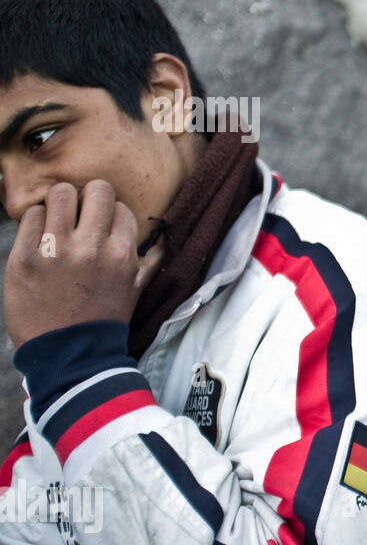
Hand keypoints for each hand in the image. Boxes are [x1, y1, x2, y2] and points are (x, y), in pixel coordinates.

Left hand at [4, 181, 163, 349]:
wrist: (68, 354)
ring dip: (58, 203)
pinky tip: (37, 237)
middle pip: (96, 189)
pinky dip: (34, 221)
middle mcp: (92, 247)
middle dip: (87, 197)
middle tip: (78, 211)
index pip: (120, 207)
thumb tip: (162, 240)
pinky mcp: (25, 256)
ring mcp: (57, 250)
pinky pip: (30, 216)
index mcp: (123, 254)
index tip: (99, 225)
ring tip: (54, 220)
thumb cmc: (102, 321)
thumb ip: (148, 262)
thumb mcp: (134, 291)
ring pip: (60, 193)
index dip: (109, 213)